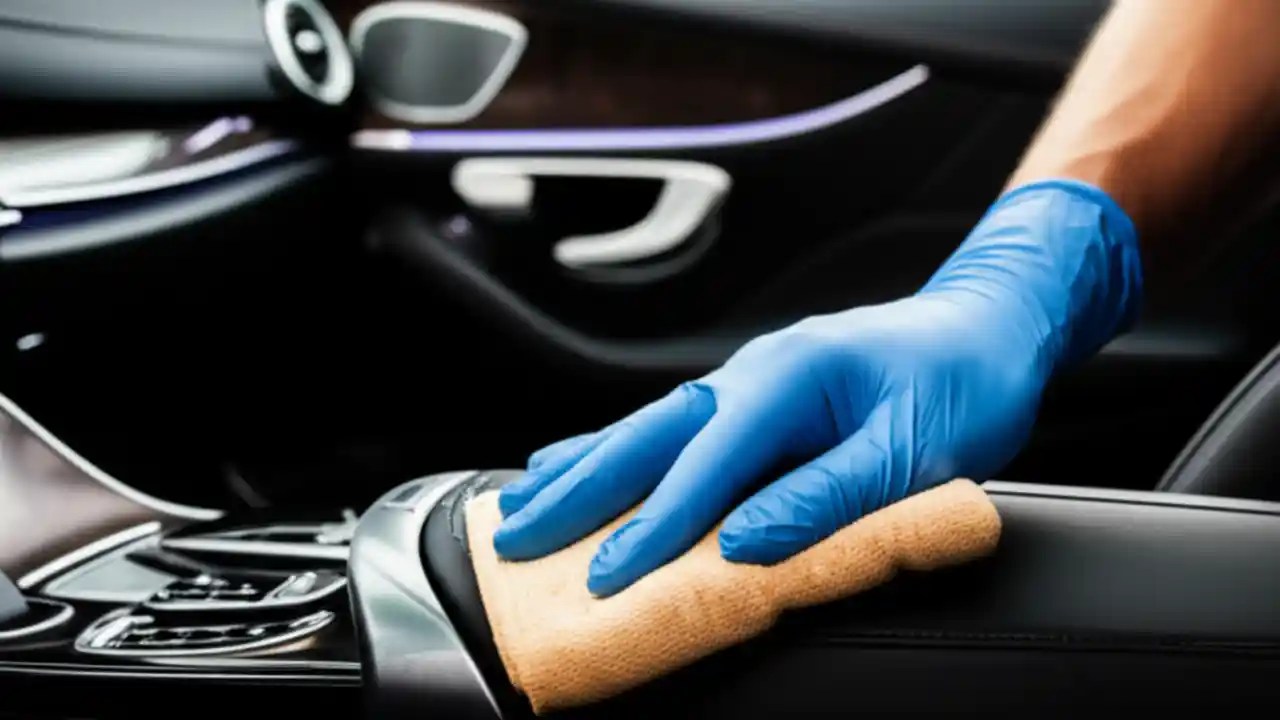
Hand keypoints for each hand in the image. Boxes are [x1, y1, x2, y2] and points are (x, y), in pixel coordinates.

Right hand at [493, 179, 1142, 596]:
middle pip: (649, 435)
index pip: (706, 464)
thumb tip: (744, 544)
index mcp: (792, 378)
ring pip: (648, 426)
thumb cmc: (964, 383)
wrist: (989, 325)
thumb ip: (829, 495)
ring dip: (583, 467)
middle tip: (514, 535)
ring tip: (523, 501)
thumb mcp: (916, 450)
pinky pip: (671, 424)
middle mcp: (754, 370)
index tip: (604, 576)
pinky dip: (618, 447)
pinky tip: (581, 460)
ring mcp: (747, 376)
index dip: (654, 525)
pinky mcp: (752, 393)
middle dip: (581, 491)